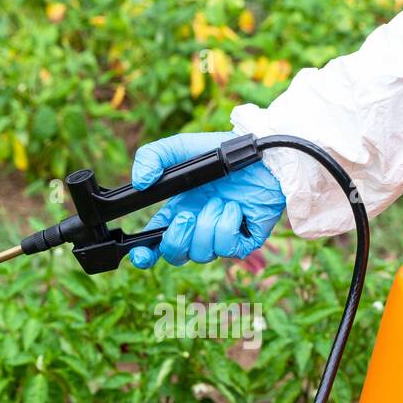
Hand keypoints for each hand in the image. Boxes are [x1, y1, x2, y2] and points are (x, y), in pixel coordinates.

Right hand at [127, 131, 285, 267]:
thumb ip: (153, 156)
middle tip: (188, 215)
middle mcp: (197, 228)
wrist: (262, 157)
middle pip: (175, 255)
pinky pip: (226, 248)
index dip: (145, 255)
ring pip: (201, 253)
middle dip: (177, 238)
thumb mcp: (182, 147)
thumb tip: (139, 182)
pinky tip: (236, 209)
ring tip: (221, 201)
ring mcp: (220, 237)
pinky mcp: (243, 242)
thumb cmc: (223, 152)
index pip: (155, 243)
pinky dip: (228, 225)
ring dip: (208, 224)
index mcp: (178, 212)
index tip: (140, 255)